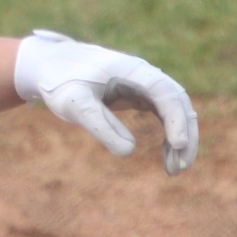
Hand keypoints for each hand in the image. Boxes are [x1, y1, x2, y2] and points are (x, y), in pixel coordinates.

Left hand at [14, 30, 198, 174]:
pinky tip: (167, 158)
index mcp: (129, 68)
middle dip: (185, 133)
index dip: (175, 117)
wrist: (51, 66)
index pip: (163, 90)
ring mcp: (144, 84)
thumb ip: (99, 126)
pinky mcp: (140, 95)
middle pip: (178, 101)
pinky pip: (165, 115)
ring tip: (174, 170)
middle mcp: (143, 74)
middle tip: (180, 167)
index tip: (176, 144)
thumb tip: (129, 152)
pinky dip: (170, 136)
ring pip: (176, 109)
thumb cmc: (60, 82)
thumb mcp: (74, 105)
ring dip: (181, 138)